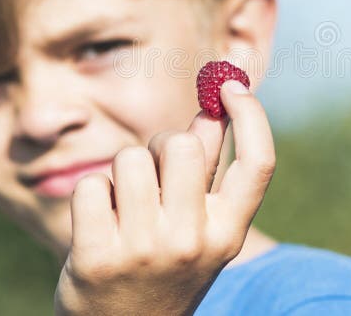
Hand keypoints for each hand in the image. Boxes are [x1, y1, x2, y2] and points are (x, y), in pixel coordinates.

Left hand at [54, 80, 275, 315]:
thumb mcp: (199, 228)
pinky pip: (92, 185)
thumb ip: (209, 171)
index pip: (259, 163)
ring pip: (130, 160)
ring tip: (124, 205)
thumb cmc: (164, 265)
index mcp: (228, 233)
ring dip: (123, 172)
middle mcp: (193, 243)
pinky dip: (92, 195)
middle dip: (163, 143)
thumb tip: (213, 107)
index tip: (231, 85)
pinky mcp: (96, 258)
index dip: (251, 114)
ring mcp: (144, 252)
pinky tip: (98, 223)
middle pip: (183, 145)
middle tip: (155, 167)